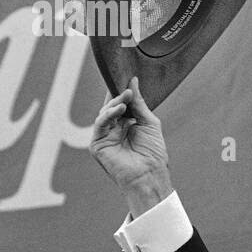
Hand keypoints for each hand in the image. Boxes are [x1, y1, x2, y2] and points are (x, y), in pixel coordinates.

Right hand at [89, 77, 172, 216]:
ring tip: (126, 97)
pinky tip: (120, 108)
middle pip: (111, 106)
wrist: (150, 174)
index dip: (123, 91)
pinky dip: (108, 114)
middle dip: (118, 95)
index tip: (128, 77)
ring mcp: (104, 136)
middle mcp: (114, 128)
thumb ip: (139, 103)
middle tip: (126, 86)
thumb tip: (132, 81)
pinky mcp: (97, 144)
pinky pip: (100, 124)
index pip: (121, 103)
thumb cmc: (153, 153)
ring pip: (104, 112)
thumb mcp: (149, 122)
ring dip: (115, 103)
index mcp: (126, 124)